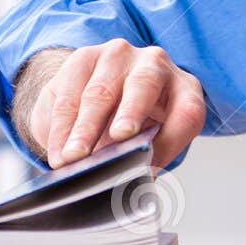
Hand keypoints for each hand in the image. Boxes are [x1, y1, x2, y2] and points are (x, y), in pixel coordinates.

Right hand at [26, 41, 206, 169]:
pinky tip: (59, 151)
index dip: (172, 138)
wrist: (100, 100)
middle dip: (130, 114)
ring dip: (84, 129)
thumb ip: (146, 159)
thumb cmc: (135, 128)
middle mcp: (156, 65)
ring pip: (100, 92)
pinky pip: (69, 93)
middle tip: (119, 137)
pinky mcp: (85, 57)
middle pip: (144, 86)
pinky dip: (61, 128)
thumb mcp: (148, 144)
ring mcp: (120, 56)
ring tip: (74, 157)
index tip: (151, 162)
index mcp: (184, 91)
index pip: (187, 112)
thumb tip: (133, 188)